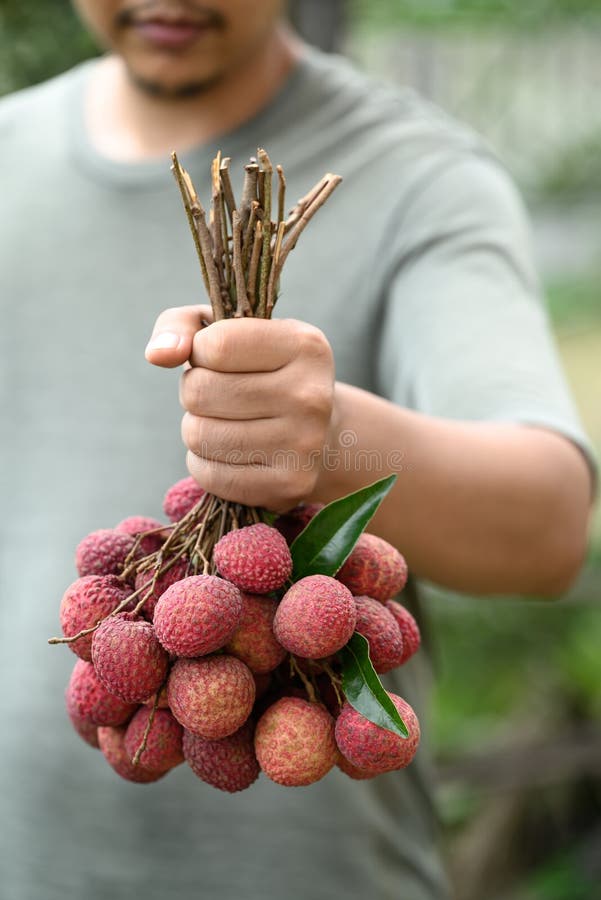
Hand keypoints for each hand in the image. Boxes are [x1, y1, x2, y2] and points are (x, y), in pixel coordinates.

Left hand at [145, 305, 334, 510]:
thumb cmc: (259, 372)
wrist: (317, 433)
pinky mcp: (290, 484)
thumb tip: (158, 354)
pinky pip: (210, 474)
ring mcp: (304, 444)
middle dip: (194, 392)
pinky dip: (204, 463)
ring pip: (199, 435)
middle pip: (200, 392)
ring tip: (225, 422)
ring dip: (197, 428)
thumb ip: (181, 325)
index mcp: (304, 345)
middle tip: (219, 395)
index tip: (218, 358)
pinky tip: (230, 452)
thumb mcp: (226, 330)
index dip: (199, 352)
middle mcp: (311, 395)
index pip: (215, 345)